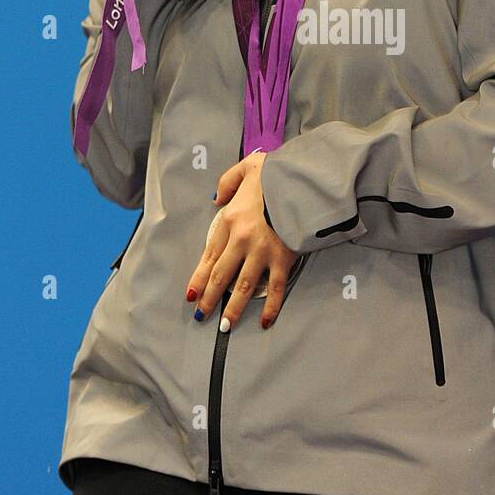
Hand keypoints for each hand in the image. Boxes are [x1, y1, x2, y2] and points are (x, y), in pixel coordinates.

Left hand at [187, 152, 299, 330]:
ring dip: (233, 309)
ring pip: (242, 287)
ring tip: (225, 326)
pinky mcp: (283, 259)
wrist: (303, 179)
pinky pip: (275, 288)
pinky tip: (266, 322)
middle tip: (202, 315)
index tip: (191, 294)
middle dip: (209, 298)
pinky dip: (271, 306)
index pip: (209, 255)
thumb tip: (217, 197)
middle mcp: (241, 240)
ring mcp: (262, 252)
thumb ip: (227, 182)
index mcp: (230, 220)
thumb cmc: (277, 173)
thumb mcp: (246, 168)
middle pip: (220, 276)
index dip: (199, 277)